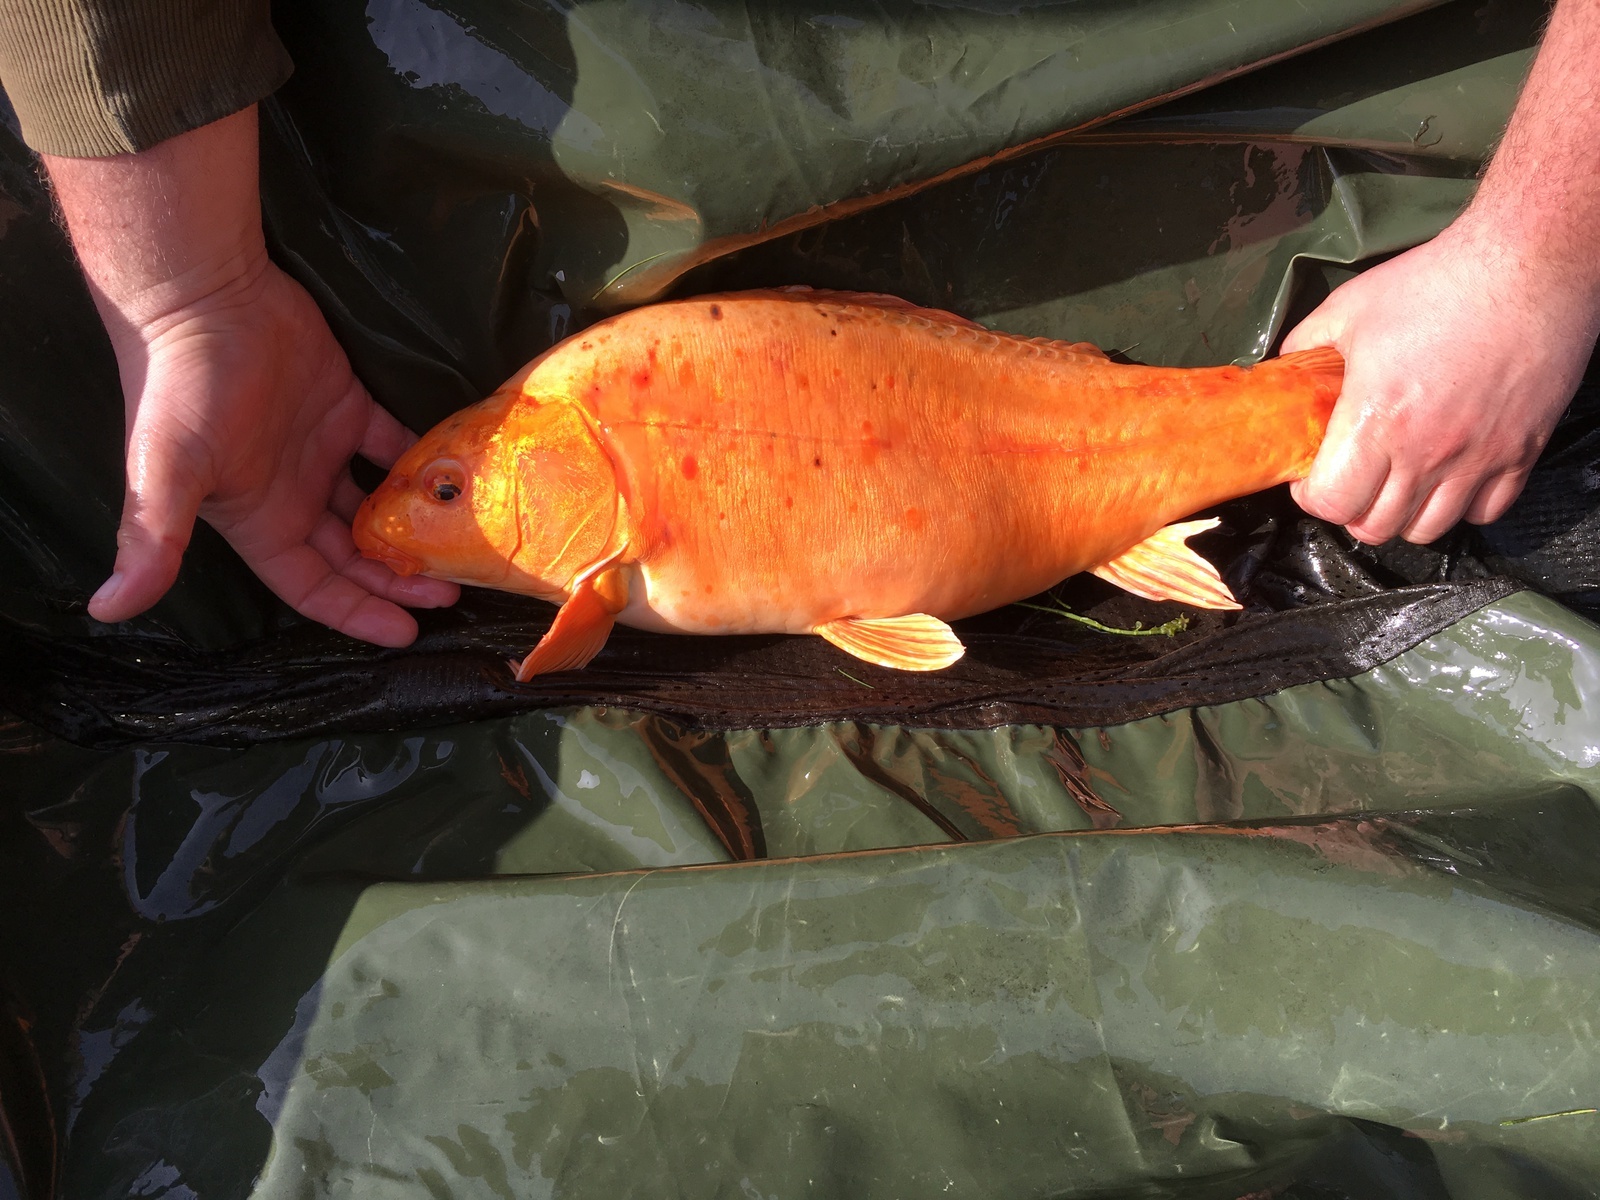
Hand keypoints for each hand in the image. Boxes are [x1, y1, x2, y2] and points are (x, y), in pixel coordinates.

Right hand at [45, 106, 455, 645]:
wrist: (201, 294)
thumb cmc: (182, 387)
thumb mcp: (166, 471)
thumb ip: (151, 542)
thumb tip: (108, 610)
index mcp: (259, 521)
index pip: (314, 587)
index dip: (356, 613)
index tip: (407, 634)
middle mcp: (293, 494)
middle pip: (355, 556)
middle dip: (398, 581)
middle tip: (452, 595)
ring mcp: (321, 450)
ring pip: (378, 507)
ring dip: (416, 530)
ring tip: (464, 549)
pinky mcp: (348, 406)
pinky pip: (394, 446)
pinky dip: (422, 465)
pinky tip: (459, 482)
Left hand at [1281, 223, 1595, 545]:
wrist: (1527, 265)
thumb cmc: (1434, 283)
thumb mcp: (1347, 309)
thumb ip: (1306, 348)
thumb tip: (1283, 372)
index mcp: (1376, 421)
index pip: (1331, 502)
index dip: (1312, 495)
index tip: (1312, 475)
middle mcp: (1427, 452)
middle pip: (1375, 527)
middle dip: (1351, 510)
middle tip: (1352, 480)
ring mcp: (1478, 458)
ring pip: (1427, 529)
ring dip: (1402, 514)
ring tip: (1397, 482)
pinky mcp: (1521, 453)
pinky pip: (1484, 512)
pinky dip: (1460, 506)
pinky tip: (1448, 477)